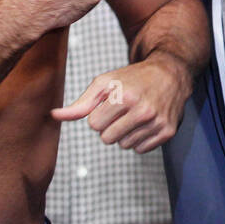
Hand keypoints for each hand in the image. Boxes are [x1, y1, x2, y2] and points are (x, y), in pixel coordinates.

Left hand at [51, 54, 189, 151]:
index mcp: (124, 97)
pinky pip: (141, 150)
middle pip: (107, 139)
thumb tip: (54, 115)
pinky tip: (147, 122)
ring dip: (126, 133)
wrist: (170, 73)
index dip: (100, 115)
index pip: (95, 126)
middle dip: (111, 126)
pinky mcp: (168, 132)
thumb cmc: (132, 78)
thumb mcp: (105, 83)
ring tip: (136, 114)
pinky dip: (140, 139)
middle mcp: (143, 110)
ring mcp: (157, 122)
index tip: (112, 103)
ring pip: (124, 146)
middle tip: (124, 110)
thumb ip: (80, 103)